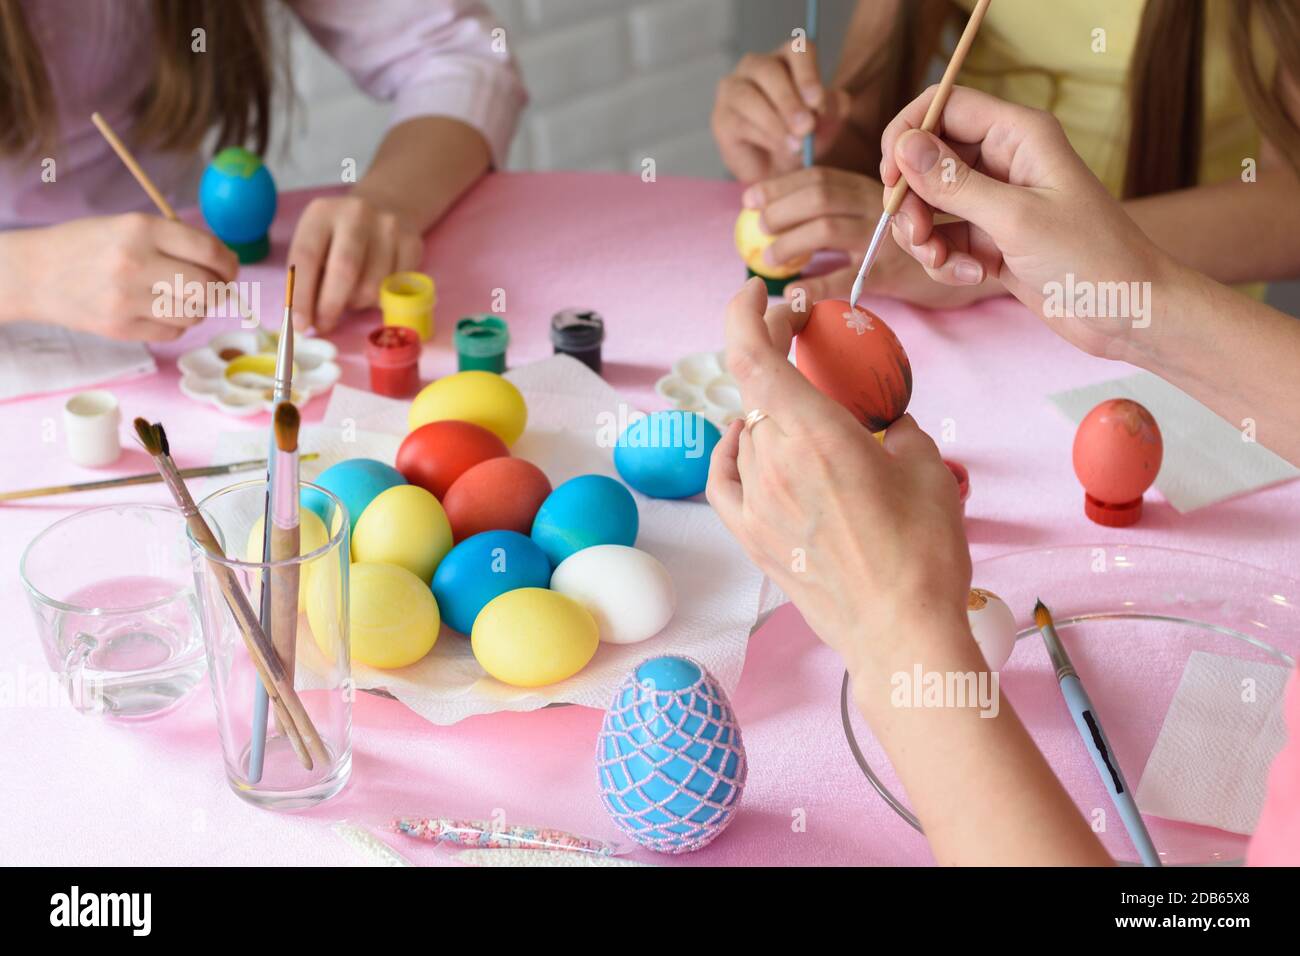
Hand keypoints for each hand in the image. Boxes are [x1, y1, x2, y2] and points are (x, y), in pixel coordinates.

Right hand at [0, 213, 236, 340]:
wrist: (34, 273)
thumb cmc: (89, 246)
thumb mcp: (128, 226)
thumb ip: (175, 241)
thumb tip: (225, 264)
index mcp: (141, 229)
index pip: (209, 250)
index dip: (228, 263)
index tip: (229, 269)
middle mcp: (136, 263)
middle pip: (208, 288)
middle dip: (220, 290)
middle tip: (214, 288)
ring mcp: (127, 299)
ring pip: (195, 314)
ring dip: (198, 309)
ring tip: (180, 298)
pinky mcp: (121, 328)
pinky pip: (173, 333)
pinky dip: (176, 324)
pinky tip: (159, 311)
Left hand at [286, 193, 423, 332]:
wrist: (382, 211)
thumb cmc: (338, 240)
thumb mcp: (314, 248)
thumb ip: (306, 281)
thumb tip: (304, 322)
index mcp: (322, 212)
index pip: (306, 256)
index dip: (302, 295)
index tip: (300, 324)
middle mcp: (357, 213)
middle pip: (345, 269)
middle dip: (331, 306)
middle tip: (324, 324)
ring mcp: (389, 227)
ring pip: (373, 285)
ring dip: (358, 303)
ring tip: (350, 296)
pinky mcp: (412, 244)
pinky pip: (397, 289)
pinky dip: (382, 299)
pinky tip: (374, 288)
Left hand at [707, 278, 971, 675]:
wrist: (901, 632)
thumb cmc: (923, 552)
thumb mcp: (926, 467)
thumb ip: (897, 426)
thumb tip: (882, 418)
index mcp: (816, 435)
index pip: (753, 354)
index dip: (745, 312)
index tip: (759, 292)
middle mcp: (775, 462)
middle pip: (753, 388)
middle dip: (772, 352)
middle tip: (798, 340)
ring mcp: (756, 502)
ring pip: (746, 430)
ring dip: (768, 406)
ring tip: (802, 407)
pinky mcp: (751, 536)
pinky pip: (725, 477)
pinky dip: (732, 449)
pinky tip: (747, 441)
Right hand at [712, 41, 850, 183]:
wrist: (778, 174)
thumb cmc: (801, 140)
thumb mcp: (826, 126)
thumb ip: (833, 110)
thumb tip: (835, 98)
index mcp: (786, 59)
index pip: (797, 49)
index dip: (807, 73)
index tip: (817, 102)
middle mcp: (756, 67)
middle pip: (769, 69)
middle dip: (789, 100)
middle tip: (807, 127)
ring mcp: (733, 90)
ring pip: (749, 95)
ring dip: (775, 120)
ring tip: (796, 144)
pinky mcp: (721, 118)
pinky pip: (739, 121)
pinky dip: (763, 136)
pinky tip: (779, 148)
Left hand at [743, 166, 1002, 308]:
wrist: (984, 269)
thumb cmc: (931, 246)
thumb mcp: (893, 219)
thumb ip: (856, 212)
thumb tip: (795, 221)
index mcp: (874, 189)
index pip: (821, 176)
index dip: (782, 184)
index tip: (750, 196)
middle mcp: (879, 205)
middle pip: (818, 194)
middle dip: (779, 208)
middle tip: (756, 228)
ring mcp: (887, 238)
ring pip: (827, 227)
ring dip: (790, 241)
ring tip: (769, 258)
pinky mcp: (894, 273)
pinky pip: (845, 278)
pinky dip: (813, 286)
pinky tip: (791, 294)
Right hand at [880, 85, 1167, 357]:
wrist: (1125, 312)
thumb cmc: (1090, 258)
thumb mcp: (1015, 218)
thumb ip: (954, 183)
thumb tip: (905, 146)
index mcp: (1019, 134)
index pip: (943, 107)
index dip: (908, 136)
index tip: (891, 179)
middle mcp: (1004, 160)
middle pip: (927, 159)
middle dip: (911, 200)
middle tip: (915, 234)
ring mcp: (995, 200)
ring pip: (929, 204)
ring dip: (924, 236)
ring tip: (944, 262)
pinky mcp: (991, 238)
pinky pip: (944, 238)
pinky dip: (945, 260)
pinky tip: (972, 277)